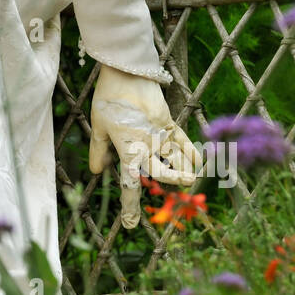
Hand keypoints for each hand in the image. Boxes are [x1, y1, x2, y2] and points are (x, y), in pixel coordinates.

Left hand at [88, 64, 201, 228]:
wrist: (126, 71)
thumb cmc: (108, 99)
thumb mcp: (98, 126)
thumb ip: (99, 150)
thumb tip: (97, 171)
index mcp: (126, 148)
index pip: (129, 183)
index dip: (130, 206)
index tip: (130, 224)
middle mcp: (146, 144)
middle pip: (161, 173)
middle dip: (167, 188)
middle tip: (173, 203)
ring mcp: (160, 132)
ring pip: (177, 158)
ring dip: (183, 172)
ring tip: (188, 183)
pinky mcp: (169, 121)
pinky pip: (183, 141)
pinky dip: (191, 153)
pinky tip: (197, 163)